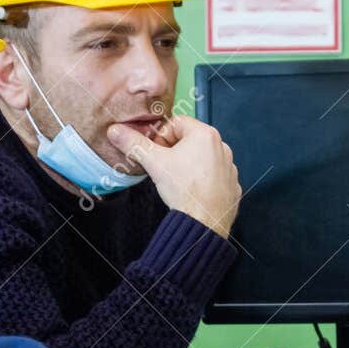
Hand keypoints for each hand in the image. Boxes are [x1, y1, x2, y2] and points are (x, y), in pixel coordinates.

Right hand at [107, 114, 240, 236]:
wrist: (204, 224)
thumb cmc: (184, 191)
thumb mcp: (154, 163)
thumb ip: (134, 144)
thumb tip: (116, 131)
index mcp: (205, 134)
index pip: (176, 123)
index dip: (160, 136)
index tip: (156, 152)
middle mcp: (222, 147)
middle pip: (189, 139)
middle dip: (173, 150)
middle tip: (164, 167)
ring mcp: (229, 166)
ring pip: (201, 157)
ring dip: (187, 164)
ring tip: (178, 181)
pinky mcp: (231, 184)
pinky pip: (212, 175)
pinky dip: (201, 179)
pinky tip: (192, 190)